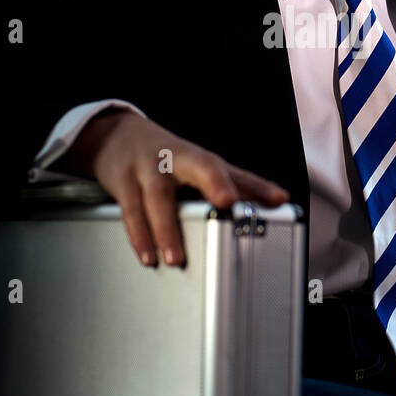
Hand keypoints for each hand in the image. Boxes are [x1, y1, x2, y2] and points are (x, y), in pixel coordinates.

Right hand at [60, 111, 289, 267]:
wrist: (116, 137)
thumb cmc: (166, 157)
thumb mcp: (200, 165)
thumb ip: (238, 183)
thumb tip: (279, 200)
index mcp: (199, 157)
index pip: (235, 169)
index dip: (255, 184)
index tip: (276, 199)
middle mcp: (176, 158)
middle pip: (200, 166)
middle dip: (215, 182)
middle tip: (227, 204)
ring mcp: (147, 168)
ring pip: (158, 196)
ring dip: (167, 228)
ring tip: (176, 259)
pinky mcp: (122, 182)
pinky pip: (130, 211)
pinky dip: (139, 236)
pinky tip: (148, 257)